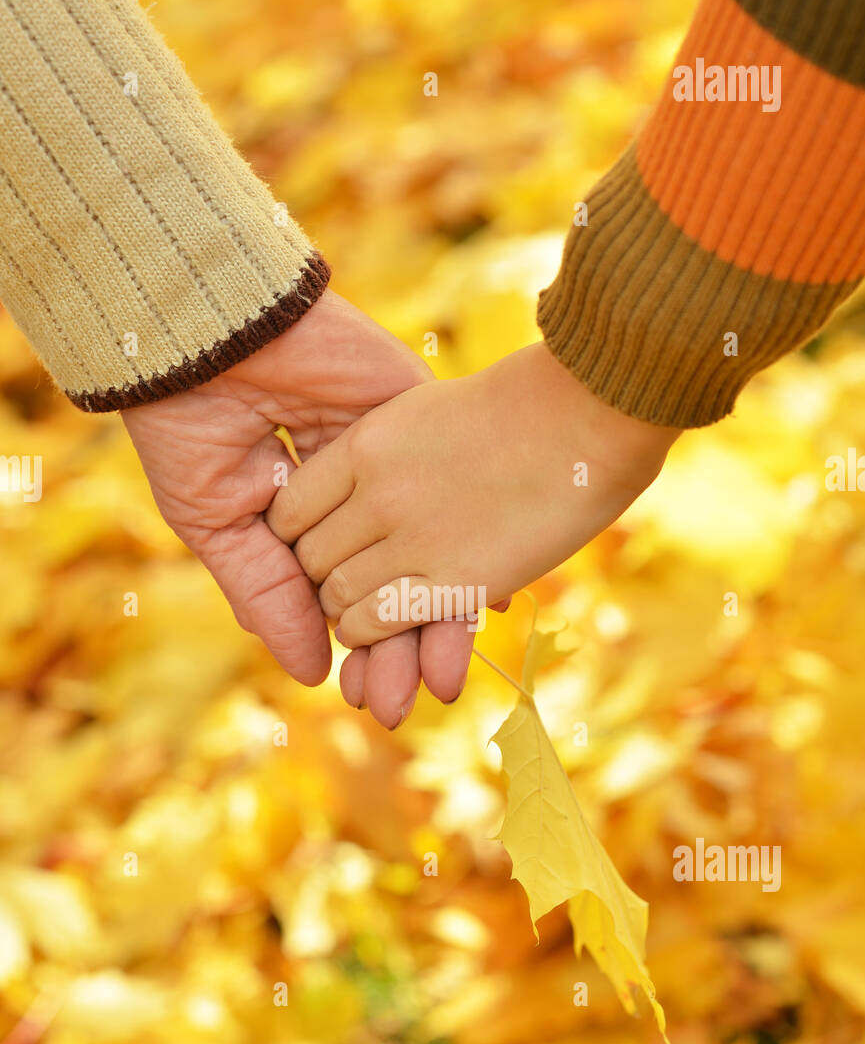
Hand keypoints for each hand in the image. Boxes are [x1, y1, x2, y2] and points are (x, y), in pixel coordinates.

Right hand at [121, 289, 476, 726]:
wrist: (204, 329)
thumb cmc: (188, 426)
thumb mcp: (217, 523)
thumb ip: (267, 595)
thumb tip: (313, 671)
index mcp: (305, 525)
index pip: (346, 599)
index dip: (359, 650)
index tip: (369, 701)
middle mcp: (356, 502)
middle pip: (393, 586)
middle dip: (395, 650)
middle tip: (401, 704)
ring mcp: (392, 462)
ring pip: (428, 551)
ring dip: (433, 618)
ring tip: (436, 679)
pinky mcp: (417, 420)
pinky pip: (454, 492)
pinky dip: (468, 546)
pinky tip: (482, 602)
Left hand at [266, 342, 677, 645]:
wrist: (584, 418)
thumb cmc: (516, 411)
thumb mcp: (423, 410)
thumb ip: (379, 448)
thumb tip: (352, 476)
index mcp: (364, 445)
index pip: (289, 511)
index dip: (299, 537)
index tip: (322, 544)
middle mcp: (377, 495)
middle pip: (309, 559)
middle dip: (320, 579)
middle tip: (344, 584)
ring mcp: (413, 540)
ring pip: (337, 598)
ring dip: (346, 612)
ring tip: (365, 611)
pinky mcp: (454, 581)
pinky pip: (377, 623)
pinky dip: (370, 633)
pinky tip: (385, 629)